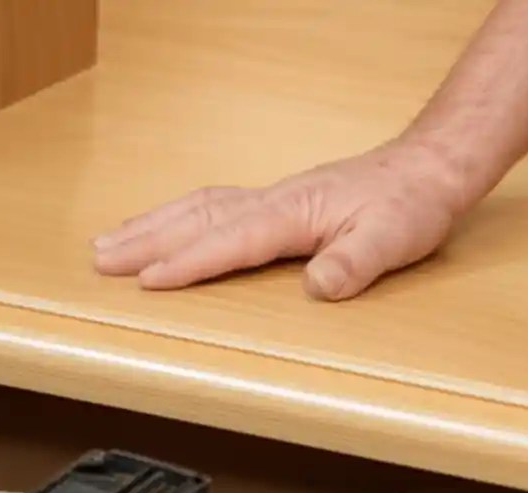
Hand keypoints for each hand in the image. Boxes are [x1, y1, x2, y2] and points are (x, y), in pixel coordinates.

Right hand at [92, 140, 467, 300]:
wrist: (428, 170)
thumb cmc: (410, 205)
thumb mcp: (392, 239)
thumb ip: (354, 264)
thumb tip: (318, 286)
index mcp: (295, 212)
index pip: (231, 239)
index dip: (188, 261)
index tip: (147, 280)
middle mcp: (277, 201)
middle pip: (199, 217)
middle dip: (147, 238)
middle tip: (99, 258)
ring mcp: (276, 199)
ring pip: (202, 207)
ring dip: (155, 224)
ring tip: (111, 241)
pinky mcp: (282, 203)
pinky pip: (218, 206)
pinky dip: (183, 216)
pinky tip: (171, 226)